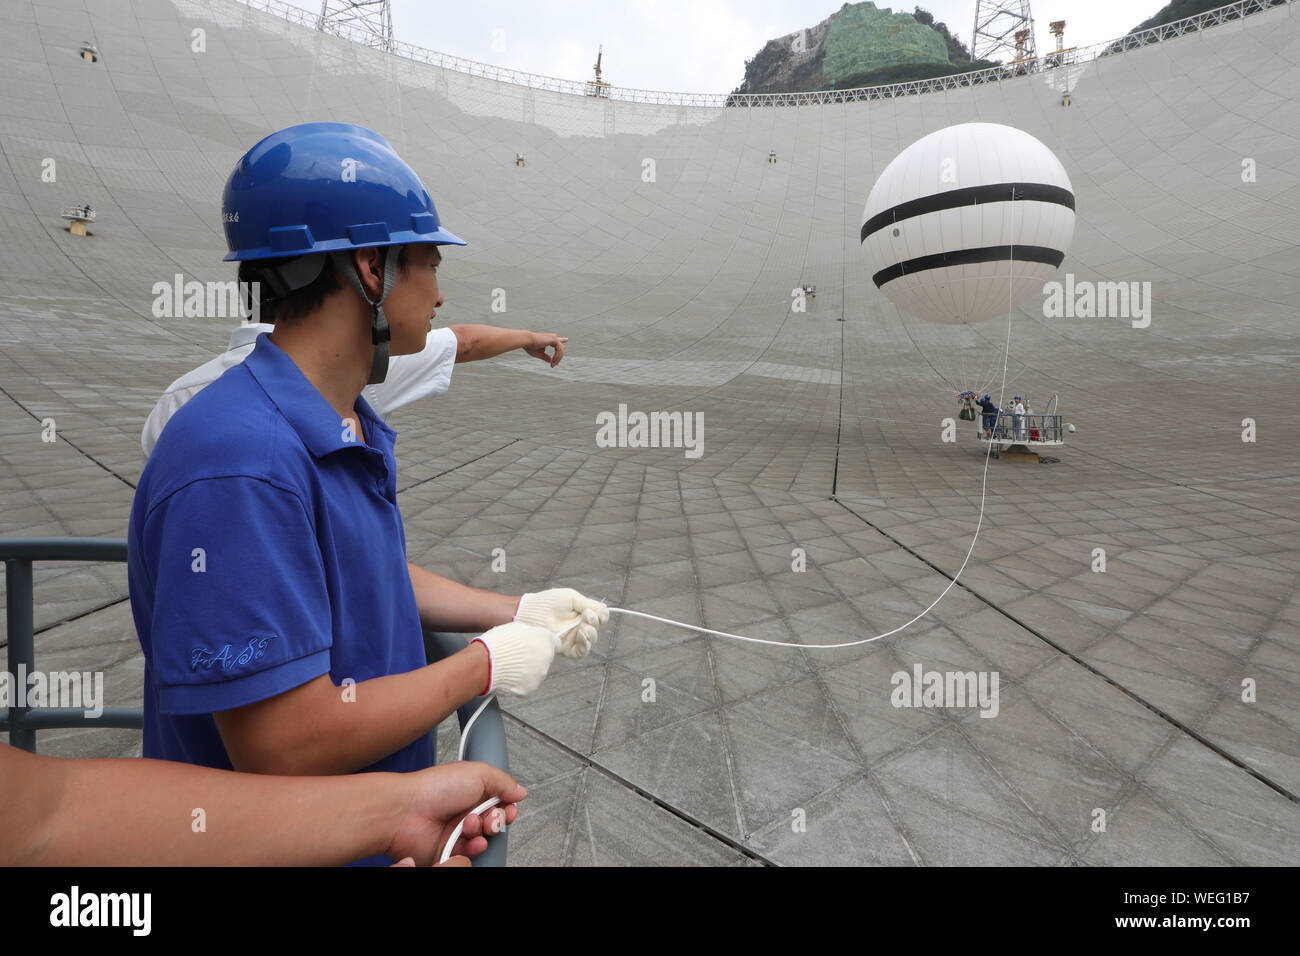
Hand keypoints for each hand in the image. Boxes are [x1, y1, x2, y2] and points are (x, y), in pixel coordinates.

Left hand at [386, 762, 525, 865]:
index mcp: (472, 792)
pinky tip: (469, 840)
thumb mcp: (477, 772)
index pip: (500, 804)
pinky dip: (473, 849)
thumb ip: (503, 781)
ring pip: (484, 840)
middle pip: (494, 823)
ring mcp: (457, 832)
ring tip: (470, 825)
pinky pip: (470, 855)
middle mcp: (465, 811)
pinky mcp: (448, 851)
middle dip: (496, 821)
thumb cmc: (433, 788)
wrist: (405, 812)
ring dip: (483, 833)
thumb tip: (520, 791)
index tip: (507, 808)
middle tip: (488, 817)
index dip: (506, 808)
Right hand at [472, 621, 557, 694]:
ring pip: (536, 672)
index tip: (540, 647)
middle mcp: (546, 657)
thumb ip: (531, 634)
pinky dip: (519, 682)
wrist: (484, 663)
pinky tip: (508, 675)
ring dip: (527, 670)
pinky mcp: (530, 688)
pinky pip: (527, 684)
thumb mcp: (516, 628)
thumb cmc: (497, 644)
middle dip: (535, 658)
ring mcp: (539, 675)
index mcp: (544, 639)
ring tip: (510, 666)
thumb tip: (533, 638)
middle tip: (518, 657)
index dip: (546, 644)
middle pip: (545, 659)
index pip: (556, 643)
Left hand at [515, 588, 608, 658]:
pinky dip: (585, 644)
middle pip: (597, 628)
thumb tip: (603, 610)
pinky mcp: (567, 648)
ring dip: (591, 633)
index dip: (601, 615)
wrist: (530, 612)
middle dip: (595, 622)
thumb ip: (588, 603)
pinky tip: (580, 635)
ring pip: (592, 640)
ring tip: (582, 627)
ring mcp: (573, 637)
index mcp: (582, 612)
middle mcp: (579, 625)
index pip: (600, 616)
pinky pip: (582, 652)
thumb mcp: (571, 597)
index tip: (592, 611)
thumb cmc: (547, 602)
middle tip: (585, 617)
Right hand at [524, 333, 567, 366]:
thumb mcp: (539, 354)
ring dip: (557, 359)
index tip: (566, 340)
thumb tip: (551, 361)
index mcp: (549, 340)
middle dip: (558, 358)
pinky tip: (553, 361)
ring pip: (561, 351)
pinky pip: (560, 350)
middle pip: (561, 349)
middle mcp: (552, 337)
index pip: (557, 340)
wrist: (527, 341)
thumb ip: (545, 357)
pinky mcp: (554, 339)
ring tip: (552, 365)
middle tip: (554, 365)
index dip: (562, 340)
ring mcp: (554, 338)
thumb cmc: (530, 347)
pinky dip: (557, 357)